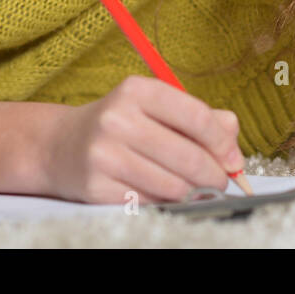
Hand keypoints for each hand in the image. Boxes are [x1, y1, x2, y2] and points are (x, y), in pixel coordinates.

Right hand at [36, 75, 245, 203]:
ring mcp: (104, 154)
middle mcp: (117, 119)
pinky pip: (149, 203)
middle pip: (187, 155)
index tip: (233, 159)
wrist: (61, 146)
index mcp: (137, 90)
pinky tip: (165, 194)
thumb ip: (200, 119)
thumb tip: (233, 147)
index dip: (223, 143)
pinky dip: (165, 203)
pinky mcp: (96, 187)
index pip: (196, 116)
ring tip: (196, 189)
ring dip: (193, 193)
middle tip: (221, 182)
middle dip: (214, 174)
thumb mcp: (156, 108)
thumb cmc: (122, 125)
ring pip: (172, 185)